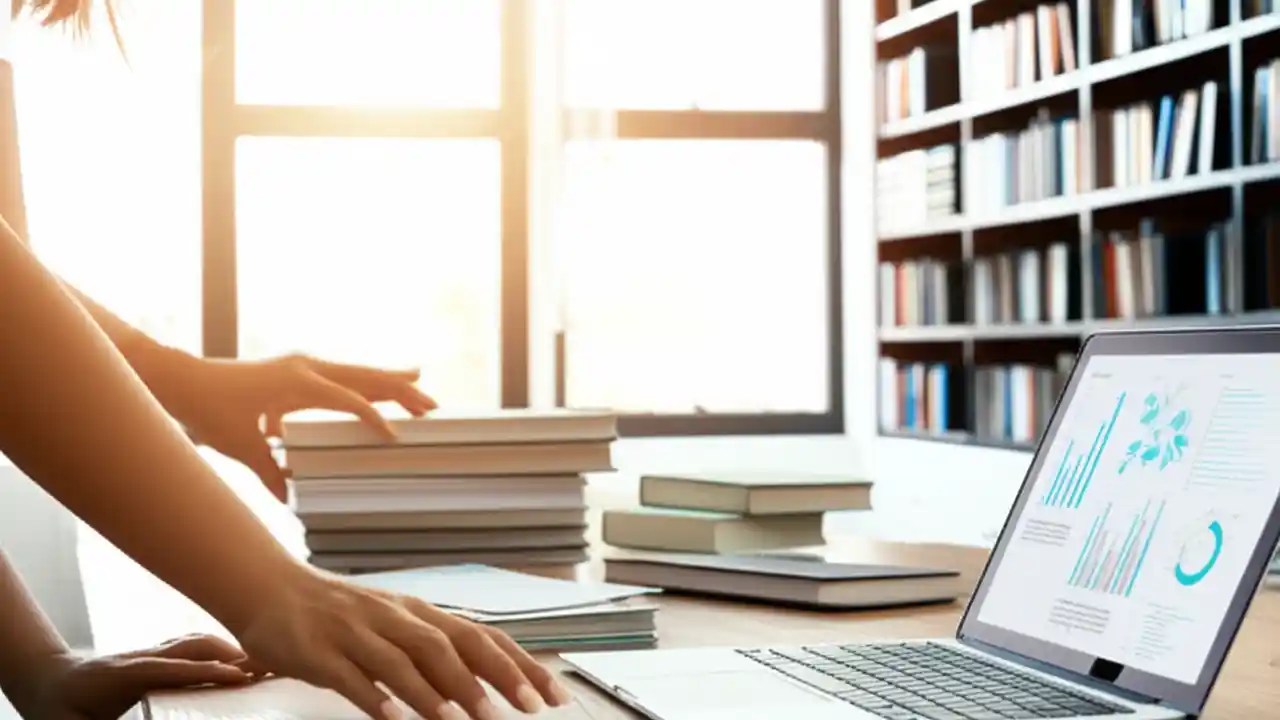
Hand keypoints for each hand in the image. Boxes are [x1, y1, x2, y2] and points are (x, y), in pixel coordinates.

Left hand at [25, 636, 252, 719]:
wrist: (46, 679)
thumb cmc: (59, 707)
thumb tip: (150, 718)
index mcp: (123, 672)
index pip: (173, 667)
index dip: (207, 671)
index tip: (238, 676)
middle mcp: (141, 656)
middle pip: (192, 645)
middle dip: (230, 653)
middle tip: (266, 666)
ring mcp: (149, 652)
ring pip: (195, 642)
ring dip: (227, 649)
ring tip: (259, 663)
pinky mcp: (154, 656)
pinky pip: (191, 647)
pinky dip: (216, 651)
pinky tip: (233, 662)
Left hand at [155, 353, 435, 500]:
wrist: (184, 381)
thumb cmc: (210, 411)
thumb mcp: (242, 447)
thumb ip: (270, 471)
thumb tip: (290, 500)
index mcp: (296, 383)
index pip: (347, 399)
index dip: (373, 417)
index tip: (395, 435)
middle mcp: (306, 368)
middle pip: (364, 377)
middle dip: (399, 391)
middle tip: (431, 406)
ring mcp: (304, 365)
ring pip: (358, 371)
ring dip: (389, 380)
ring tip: (421, 385)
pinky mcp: (300, 369)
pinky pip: (343, 373)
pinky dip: (367, 379)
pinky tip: (384, 382)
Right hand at [236, 568, 572, 719]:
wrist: (273, 590)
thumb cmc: (343, 615)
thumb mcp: (397, 627)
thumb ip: (435, 655)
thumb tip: (481, 688)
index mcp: (421, 613)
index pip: (482, 637)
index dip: (519, 665)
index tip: (550, 695)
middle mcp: (396, 618)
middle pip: (452, 645)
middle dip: (491, 678)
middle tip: (522, 710)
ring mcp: (358, 632)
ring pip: (405, 660)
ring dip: (437, 692)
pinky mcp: (320, 652)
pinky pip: (350, 676)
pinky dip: (372, 696)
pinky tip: (389, 717)